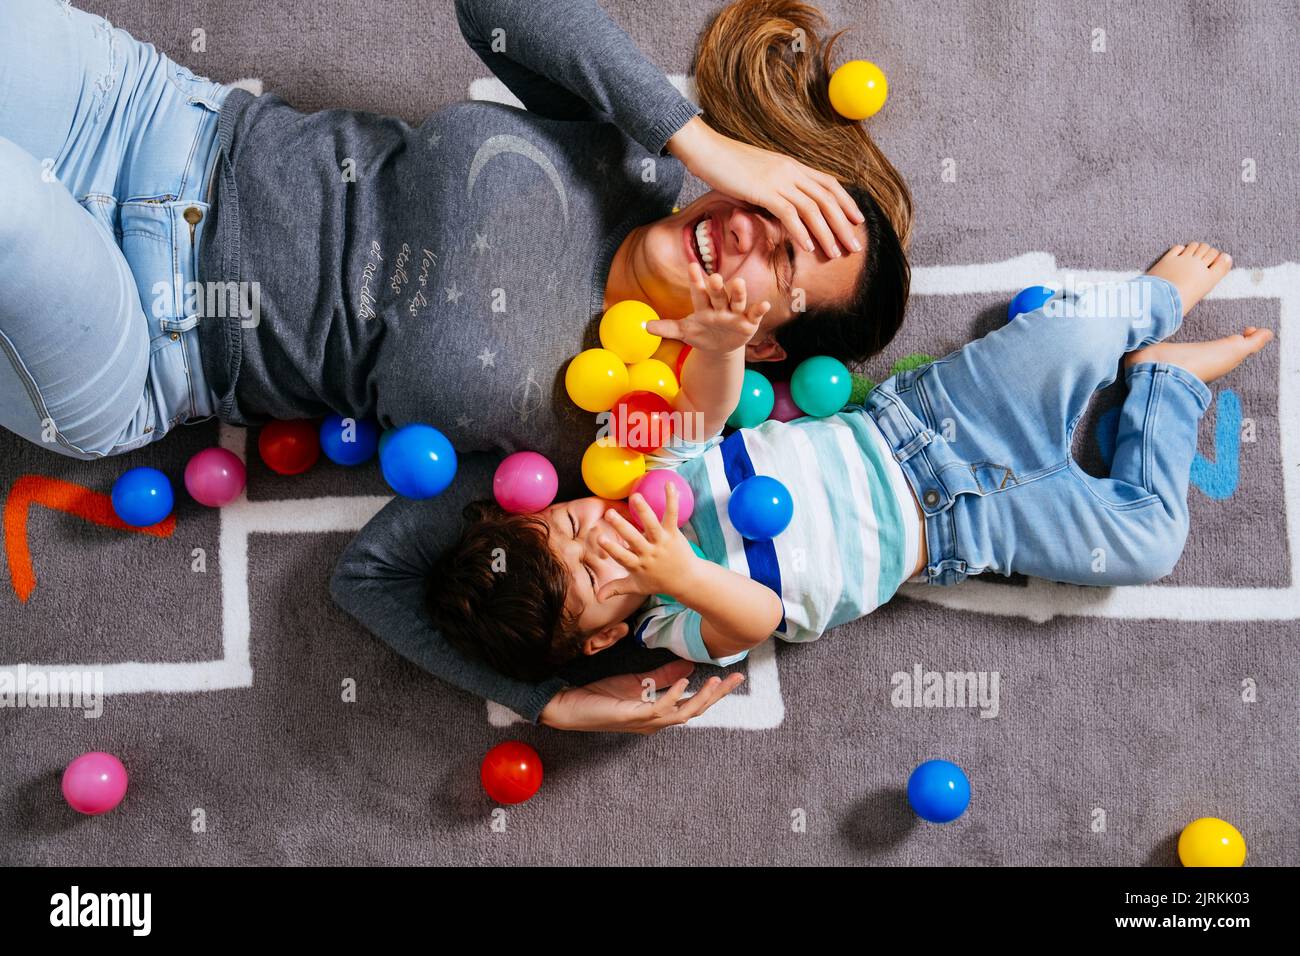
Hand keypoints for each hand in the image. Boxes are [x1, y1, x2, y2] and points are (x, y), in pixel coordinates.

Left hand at [539, 660, 745, 733]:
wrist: (569, 705)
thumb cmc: (600, 697)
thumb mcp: (636, 681)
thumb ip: (661, 677)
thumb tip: (688, 668)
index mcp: (658, 713)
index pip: (693, 703)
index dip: (715, 692)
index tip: (734, 676)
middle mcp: (655, 721)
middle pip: (694, 710)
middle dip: (717, 696)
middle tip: (737, 679)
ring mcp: (643, 721)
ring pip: (681, 713)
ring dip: (700, 698)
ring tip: (716, 682)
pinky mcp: (630, 716)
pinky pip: (657, 709)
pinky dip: (672, 696)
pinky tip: (683, 683)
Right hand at [595, 486, 696, 599]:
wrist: (687, 580)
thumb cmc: (658, 582)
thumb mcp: (636, 587)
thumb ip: (615, 588)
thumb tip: (597, 598)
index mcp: (637, 564)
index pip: (622, 556)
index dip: (611, 547)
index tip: (601, 537)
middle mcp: (649, 553)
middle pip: (634, 539)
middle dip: (621, 526)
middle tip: (610, 513)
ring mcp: (662, 542)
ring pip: (652, 525)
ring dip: (643, 510)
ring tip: (635, 496)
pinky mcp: (674, 533)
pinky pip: (672, 515)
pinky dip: (671, 499)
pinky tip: (669, 484)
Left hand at [647, 264, 769, 353]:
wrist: (719, 347)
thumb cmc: (701, 334)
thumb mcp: (684, 332)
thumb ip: (667, 328)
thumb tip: (645, 326)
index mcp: (703, 305)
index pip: (698, 292)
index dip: (695, 280)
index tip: (691, 266)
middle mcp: (719, 305)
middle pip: (718, 294)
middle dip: (716, 286)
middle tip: (714, 277)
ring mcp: (735, 312)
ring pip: (736, 300)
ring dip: (738, 292)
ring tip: (738, 283)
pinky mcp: (748, 322)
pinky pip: (754, 314)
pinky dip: (759, 309)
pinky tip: (764, 305)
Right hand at [667, 116, 863, 259]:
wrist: (706, 149)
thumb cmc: (727, 164)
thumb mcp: (759, 175)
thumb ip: (775, 188)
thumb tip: (783, 207)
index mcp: (792, 165)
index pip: (829, 184)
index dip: (846, 202)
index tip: (857, 220)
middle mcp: (791, 170)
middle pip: (827, 199)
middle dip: (843, 225)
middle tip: (854, 246)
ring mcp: (778, 179)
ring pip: (812, 208)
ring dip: (827, 233)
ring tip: (835, 254)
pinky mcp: (763, 189)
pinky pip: (788, 213)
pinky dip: (801, 232)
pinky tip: (808, 248)